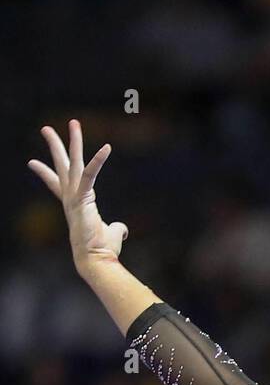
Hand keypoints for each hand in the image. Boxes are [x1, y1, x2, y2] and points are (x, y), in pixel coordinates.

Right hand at [28, 119, 127, 272]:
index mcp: (74, 205)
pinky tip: (106, 147)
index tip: (31, 163)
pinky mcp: (81, 198)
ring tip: (73, 122)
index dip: (45, 173)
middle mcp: (70, 199)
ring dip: (73, 142)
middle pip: (61, 167)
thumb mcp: (111, 235)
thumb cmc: (102, 251)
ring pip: (72, 163)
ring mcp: (74, 197)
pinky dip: (98, 161)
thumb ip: (117, 229)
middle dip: (55, 146)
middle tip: (46, 128)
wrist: (96, 261)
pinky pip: (89, 174)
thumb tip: (123, 230)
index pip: (57, 184)